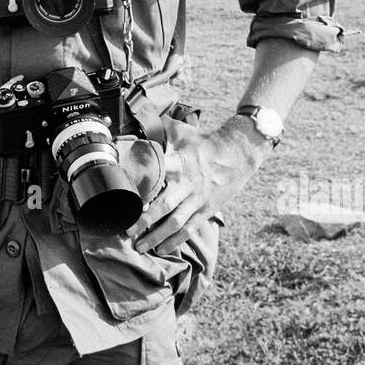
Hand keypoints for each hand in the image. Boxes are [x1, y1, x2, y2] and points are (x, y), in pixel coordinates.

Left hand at [132, 117, 268, 257]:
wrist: (239, 154)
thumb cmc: (205, 143)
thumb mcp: (182, 132)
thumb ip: (160, 128)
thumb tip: (140, 116)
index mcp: (179, 162)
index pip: (159, 171)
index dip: (143, 182)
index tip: (125, 193)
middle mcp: (187, 183)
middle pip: (164, 205)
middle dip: (144, 220)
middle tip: (126, 231)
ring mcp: (198, 199)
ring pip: (175, 222)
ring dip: (156, 236)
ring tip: (139, 246)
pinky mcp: (206, 210)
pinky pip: (189, 229)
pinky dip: (174, 241)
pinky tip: (161, 249)